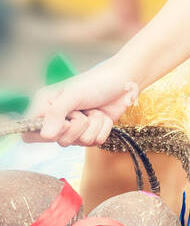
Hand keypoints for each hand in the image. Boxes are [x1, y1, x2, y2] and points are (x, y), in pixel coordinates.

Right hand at [23, 60, 140, 147]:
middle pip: (59, 141)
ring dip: (93, 125)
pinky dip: (103, 128)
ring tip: (94, 109)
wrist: (123, 82)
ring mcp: (74, 128)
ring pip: (79, 143)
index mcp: (45, 106)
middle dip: (77, 126)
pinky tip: (103, 115)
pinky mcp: (91, 132)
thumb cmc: (96, 82)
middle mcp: (57, 119)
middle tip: (82, 110)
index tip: (63, 122)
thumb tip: (46, 135)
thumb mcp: (73, 94)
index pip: (30, 134)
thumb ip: (57, 113)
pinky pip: (95, 142)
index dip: (46, 133)